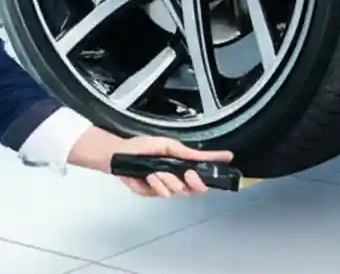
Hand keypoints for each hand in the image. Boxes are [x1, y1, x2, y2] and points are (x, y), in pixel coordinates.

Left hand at [67, 126, 234, 197]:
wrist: (117, 153)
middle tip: (188, 174)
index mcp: (182, 165)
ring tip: (157, 171)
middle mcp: (176, 178)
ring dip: (169, 181)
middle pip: (196, 190)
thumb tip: (213, 154)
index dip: (215, 173)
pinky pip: (161, 194)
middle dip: (194, 183)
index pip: (204, 174)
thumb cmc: (141, 145)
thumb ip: (189, 153)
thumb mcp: (167, 145)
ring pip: (178, 192)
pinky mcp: (151, 193)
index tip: (222, 164)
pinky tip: (149, 177)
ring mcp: (164, 187)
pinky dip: (156, 185)